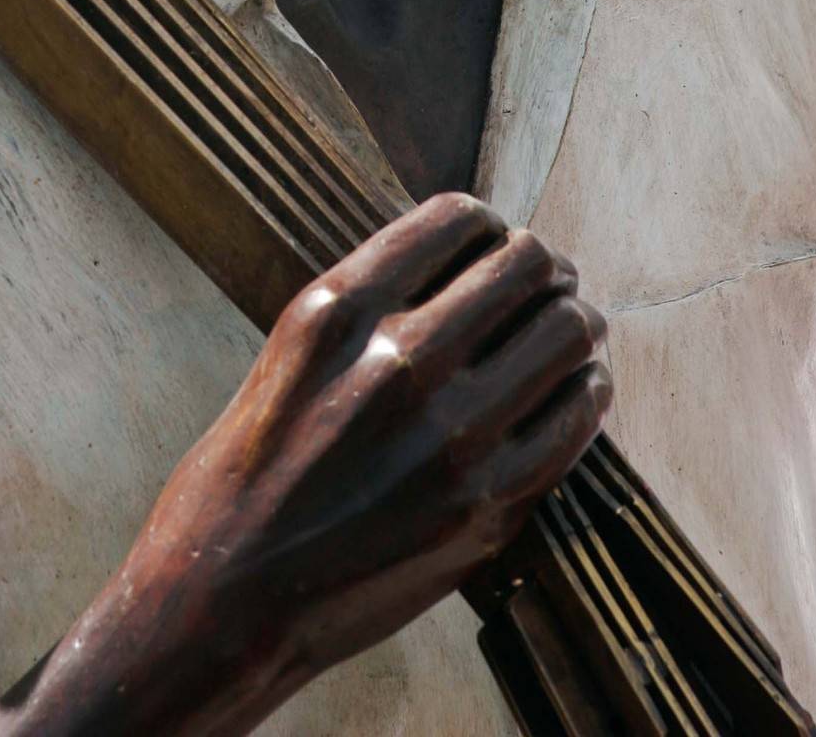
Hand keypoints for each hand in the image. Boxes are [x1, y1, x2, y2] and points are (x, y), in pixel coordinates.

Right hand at [0, 194, 609, 735]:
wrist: (229, 596)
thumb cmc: (250, 467)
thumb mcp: (291, 349)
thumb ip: (373, 300)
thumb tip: (467, 260)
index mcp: (338, 310)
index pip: (458, 219)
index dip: (488, 222)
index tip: (494, 239)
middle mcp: (398, 361)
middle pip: (524, 265)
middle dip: (543, 264)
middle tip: (546, 278)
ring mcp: (449, 438)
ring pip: (566, 333)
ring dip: (574, 320)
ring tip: (567, 327)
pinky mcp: (487, 506)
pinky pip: (576, 418)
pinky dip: (586, 388)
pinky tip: (575, 386)